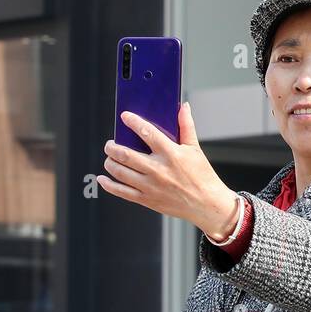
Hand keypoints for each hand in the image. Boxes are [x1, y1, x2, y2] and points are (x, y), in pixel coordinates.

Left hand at [98, 102, 240, 237]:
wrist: (207, 204)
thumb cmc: (202, 176)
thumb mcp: (195, 149)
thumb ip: (187, 126)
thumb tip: (184, 107)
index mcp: (171, 153)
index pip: (147, 132)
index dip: (133, 122)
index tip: (125, 117)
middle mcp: (158, 169)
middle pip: (125, 154)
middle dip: (112, 146)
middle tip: (110, 144)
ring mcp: (150, 186)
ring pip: (119, 171)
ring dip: (109, 162)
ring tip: (110, 158)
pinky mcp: (147, 199)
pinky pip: (121, 191)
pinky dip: (108, 184)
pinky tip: (103, 178)